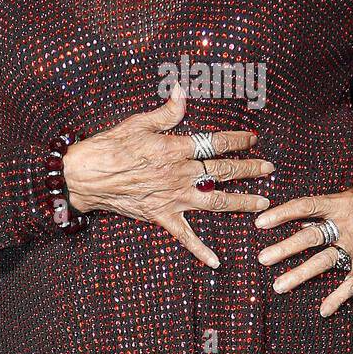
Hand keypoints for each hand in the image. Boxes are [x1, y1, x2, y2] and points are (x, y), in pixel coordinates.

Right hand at [60, 82, 273, 267]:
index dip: (237, 141)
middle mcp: (179, 175)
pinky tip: (217, 262)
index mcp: (175, 149)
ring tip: (263, 205)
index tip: (253, 139)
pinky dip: (201, 250)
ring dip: (241, 203)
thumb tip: (182, 91)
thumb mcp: (137, 123)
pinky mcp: (160, 216)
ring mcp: (172, 198)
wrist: (83, 176)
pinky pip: (185, 236)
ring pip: (215, 202)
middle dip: (249, 169)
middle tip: (269, 169)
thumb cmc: (108, 147)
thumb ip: (166, 112)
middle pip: (222, 172)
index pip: (215, 143)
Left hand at [254, 163, 352, 317]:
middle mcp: (346, 226)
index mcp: (342, 203)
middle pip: (309, 237)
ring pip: (324, 262)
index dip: (282, 213)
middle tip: (262, 258)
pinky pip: (352, 282)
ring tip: (278, 286)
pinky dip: (338, 297)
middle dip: (284, 249)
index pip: (306, 206)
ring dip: (300, 275)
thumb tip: (347, 167)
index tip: (260, 222)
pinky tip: (323, 311)